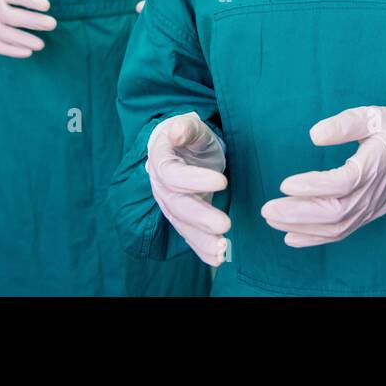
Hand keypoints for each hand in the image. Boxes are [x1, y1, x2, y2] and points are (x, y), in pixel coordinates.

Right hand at [146, 113, 229, 265]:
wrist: (184, 148)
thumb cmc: (190, 136)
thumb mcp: (192, 126)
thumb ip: (186, 128)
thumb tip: (176, 132)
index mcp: (161, 161)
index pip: (173, 175)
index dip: (194, 180)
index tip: (222, 181)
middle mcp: (161, 186)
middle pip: (177, 205)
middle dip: (200, 217)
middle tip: (225, 225)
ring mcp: (170, 204)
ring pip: (182, 224)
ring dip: (201, 239)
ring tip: (222, 250)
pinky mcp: (182, 217)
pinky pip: (188, 235)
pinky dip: (201, 249)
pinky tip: (217, 260)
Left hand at [260, 106, 385, 247]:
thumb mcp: (372, 115)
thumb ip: (344, 124)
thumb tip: (314, 135)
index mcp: (375, 165)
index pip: (342, 183)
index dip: (313, 187)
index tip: (285, 184)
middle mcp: (374, 192)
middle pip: (335, 212)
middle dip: (298, 213)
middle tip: (268, 209)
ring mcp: (372, 207)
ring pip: (336, 227)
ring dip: (302, 227)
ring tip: (273, 219)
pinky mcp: (368, 214)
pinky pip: (341, 232)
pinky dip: (315, 238)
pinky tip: (291, 236)